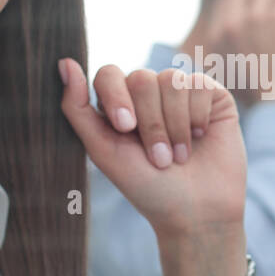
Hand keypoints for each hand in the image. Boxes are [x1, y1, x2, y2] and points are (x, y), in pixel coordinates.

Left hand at [59, 59, 245, 242]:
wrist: (196, 212)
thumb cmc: (147, 187)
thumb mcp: (103, 151)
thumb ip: (76, 108)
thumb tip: (64, 63)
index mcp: (120, 104)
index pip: (109, 74)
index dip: (116, 97)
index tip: (125, 128)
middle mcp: (150, 94)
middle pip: (141, 79)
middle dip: (150, 123)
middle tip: (159, 158)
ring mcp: (181, 93)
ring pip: (172, 80)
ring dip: (175, 125)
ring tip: (180, 156)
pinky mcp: (211, 96)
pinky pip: (199, 84)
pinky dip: (197, 117)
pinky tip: (200, 138)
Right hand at [194, 0, 274, 108]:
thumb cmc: (258, 89)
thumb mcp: (227, 69)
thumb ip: (224, 42)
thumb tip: (227, 18)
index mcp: (215, 37)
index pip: (224, 0)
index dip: (240, 4)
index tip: (251, 18)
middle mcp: (230, 24)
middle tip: (267, 13)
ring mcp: (253, 18)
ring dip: (272, 6)